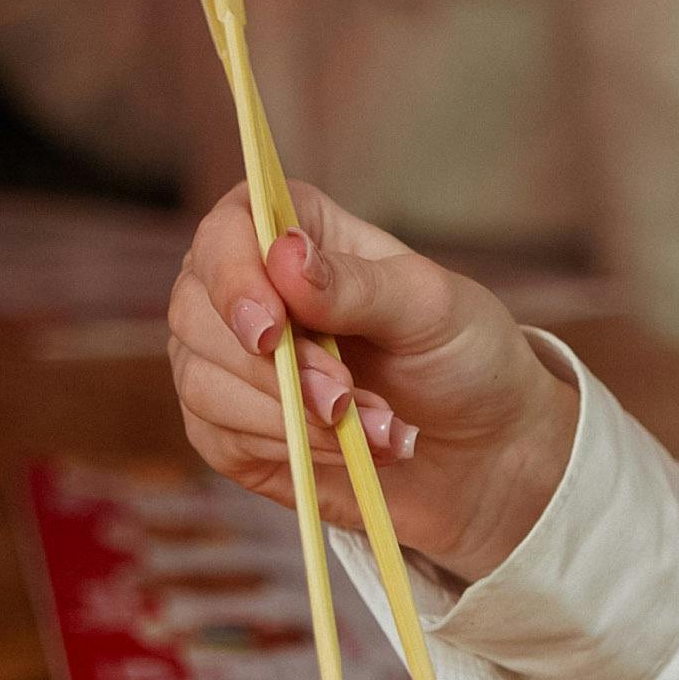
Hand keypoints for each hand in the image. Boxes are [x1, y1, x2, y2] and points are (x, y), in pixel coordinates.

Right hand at [167, 180, 580, 582]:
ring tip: (376, 426)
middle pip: (196, 310)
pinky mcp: (234, 430)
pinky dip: (290, 450)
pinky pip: (219, 438)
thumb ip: (357, 284)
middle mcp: (252, 290)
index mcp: (300, 235)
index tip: (272, 329)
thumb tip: (284, 255)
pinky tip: (349, 451)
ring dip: (290, 416)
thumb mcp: (431, 308)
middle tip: (344, 397)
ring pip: (203, 382)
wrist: (482, 450)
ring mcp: (234, 363)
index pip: (228, 229)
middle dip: (273, 368)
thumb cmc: (463, 358)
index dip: (234, 276)